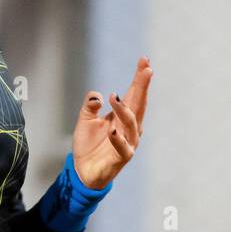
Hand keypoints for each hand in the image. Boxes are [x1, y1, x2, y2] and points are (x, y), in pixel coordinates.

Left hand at [72, 56, 153, 189]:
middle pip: (139, 104)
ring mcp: (128, 142)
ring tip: (115, 97)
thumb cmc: (88, 145)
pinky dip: (118, 139)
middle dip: (142, 86)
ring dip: (124, 110)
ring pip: (132, 124)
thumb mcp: (85, 120)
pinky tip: (112, 130)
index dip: (139, 78)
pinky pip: (123, 148)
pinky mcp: (122, 158)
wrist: (83, 170)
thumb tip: (97, 96)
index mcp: (122, 116)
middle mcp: (129, 127)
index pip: (133, 94)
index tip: (144, 60)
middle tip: (147, 69)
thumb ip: (90, 106)